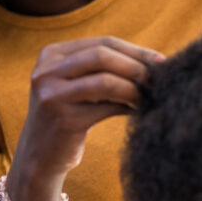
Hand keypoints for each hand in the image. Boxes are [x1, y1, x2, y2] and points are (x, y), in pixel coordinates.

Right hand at [14, 36, 163, 182]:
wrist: (40, 158)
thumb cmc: (69, 117)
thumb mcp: (78, 86)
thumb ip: (103, 69)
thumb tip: (154, 61)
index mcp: (51, 55)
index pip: (102, 42)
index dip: (135, 50)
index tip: (161, 61)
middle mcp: (47, 72)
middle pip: (102, 56)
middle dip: (137, 65)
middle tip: (161, 78)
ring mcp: (53, 95)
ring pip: (105, 81)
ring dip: (135, 88)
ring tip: (152, 95)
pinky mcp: (64, 120)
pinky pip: (106, 107)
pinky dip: (128, 107)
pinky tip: (139, 111)